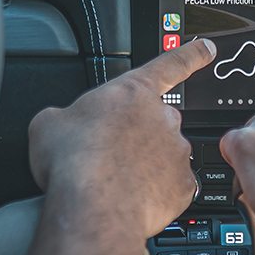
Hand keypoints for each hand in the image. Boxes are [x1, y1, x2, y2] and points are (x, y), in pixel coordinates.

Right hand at [27, 37, 217, 240]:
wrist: (95, 206)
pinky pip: (171, 187)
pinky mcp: (184, 186)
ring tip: (115, 182)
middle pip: (156, 122)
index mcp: (133, 93)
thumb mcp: (48, 124)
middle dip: (137, 137)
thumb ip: (64, 116)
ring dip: (145, 166)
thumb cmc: (74, 161)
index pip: (170, 64)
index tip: (207, 48)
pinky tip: (132, 199)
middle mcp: (163, 118)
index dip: (190, 54)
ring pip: (164, 156)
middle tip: (110, 156)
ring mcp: (177, 152)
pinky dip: (155, 193)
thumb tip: (61, 124)